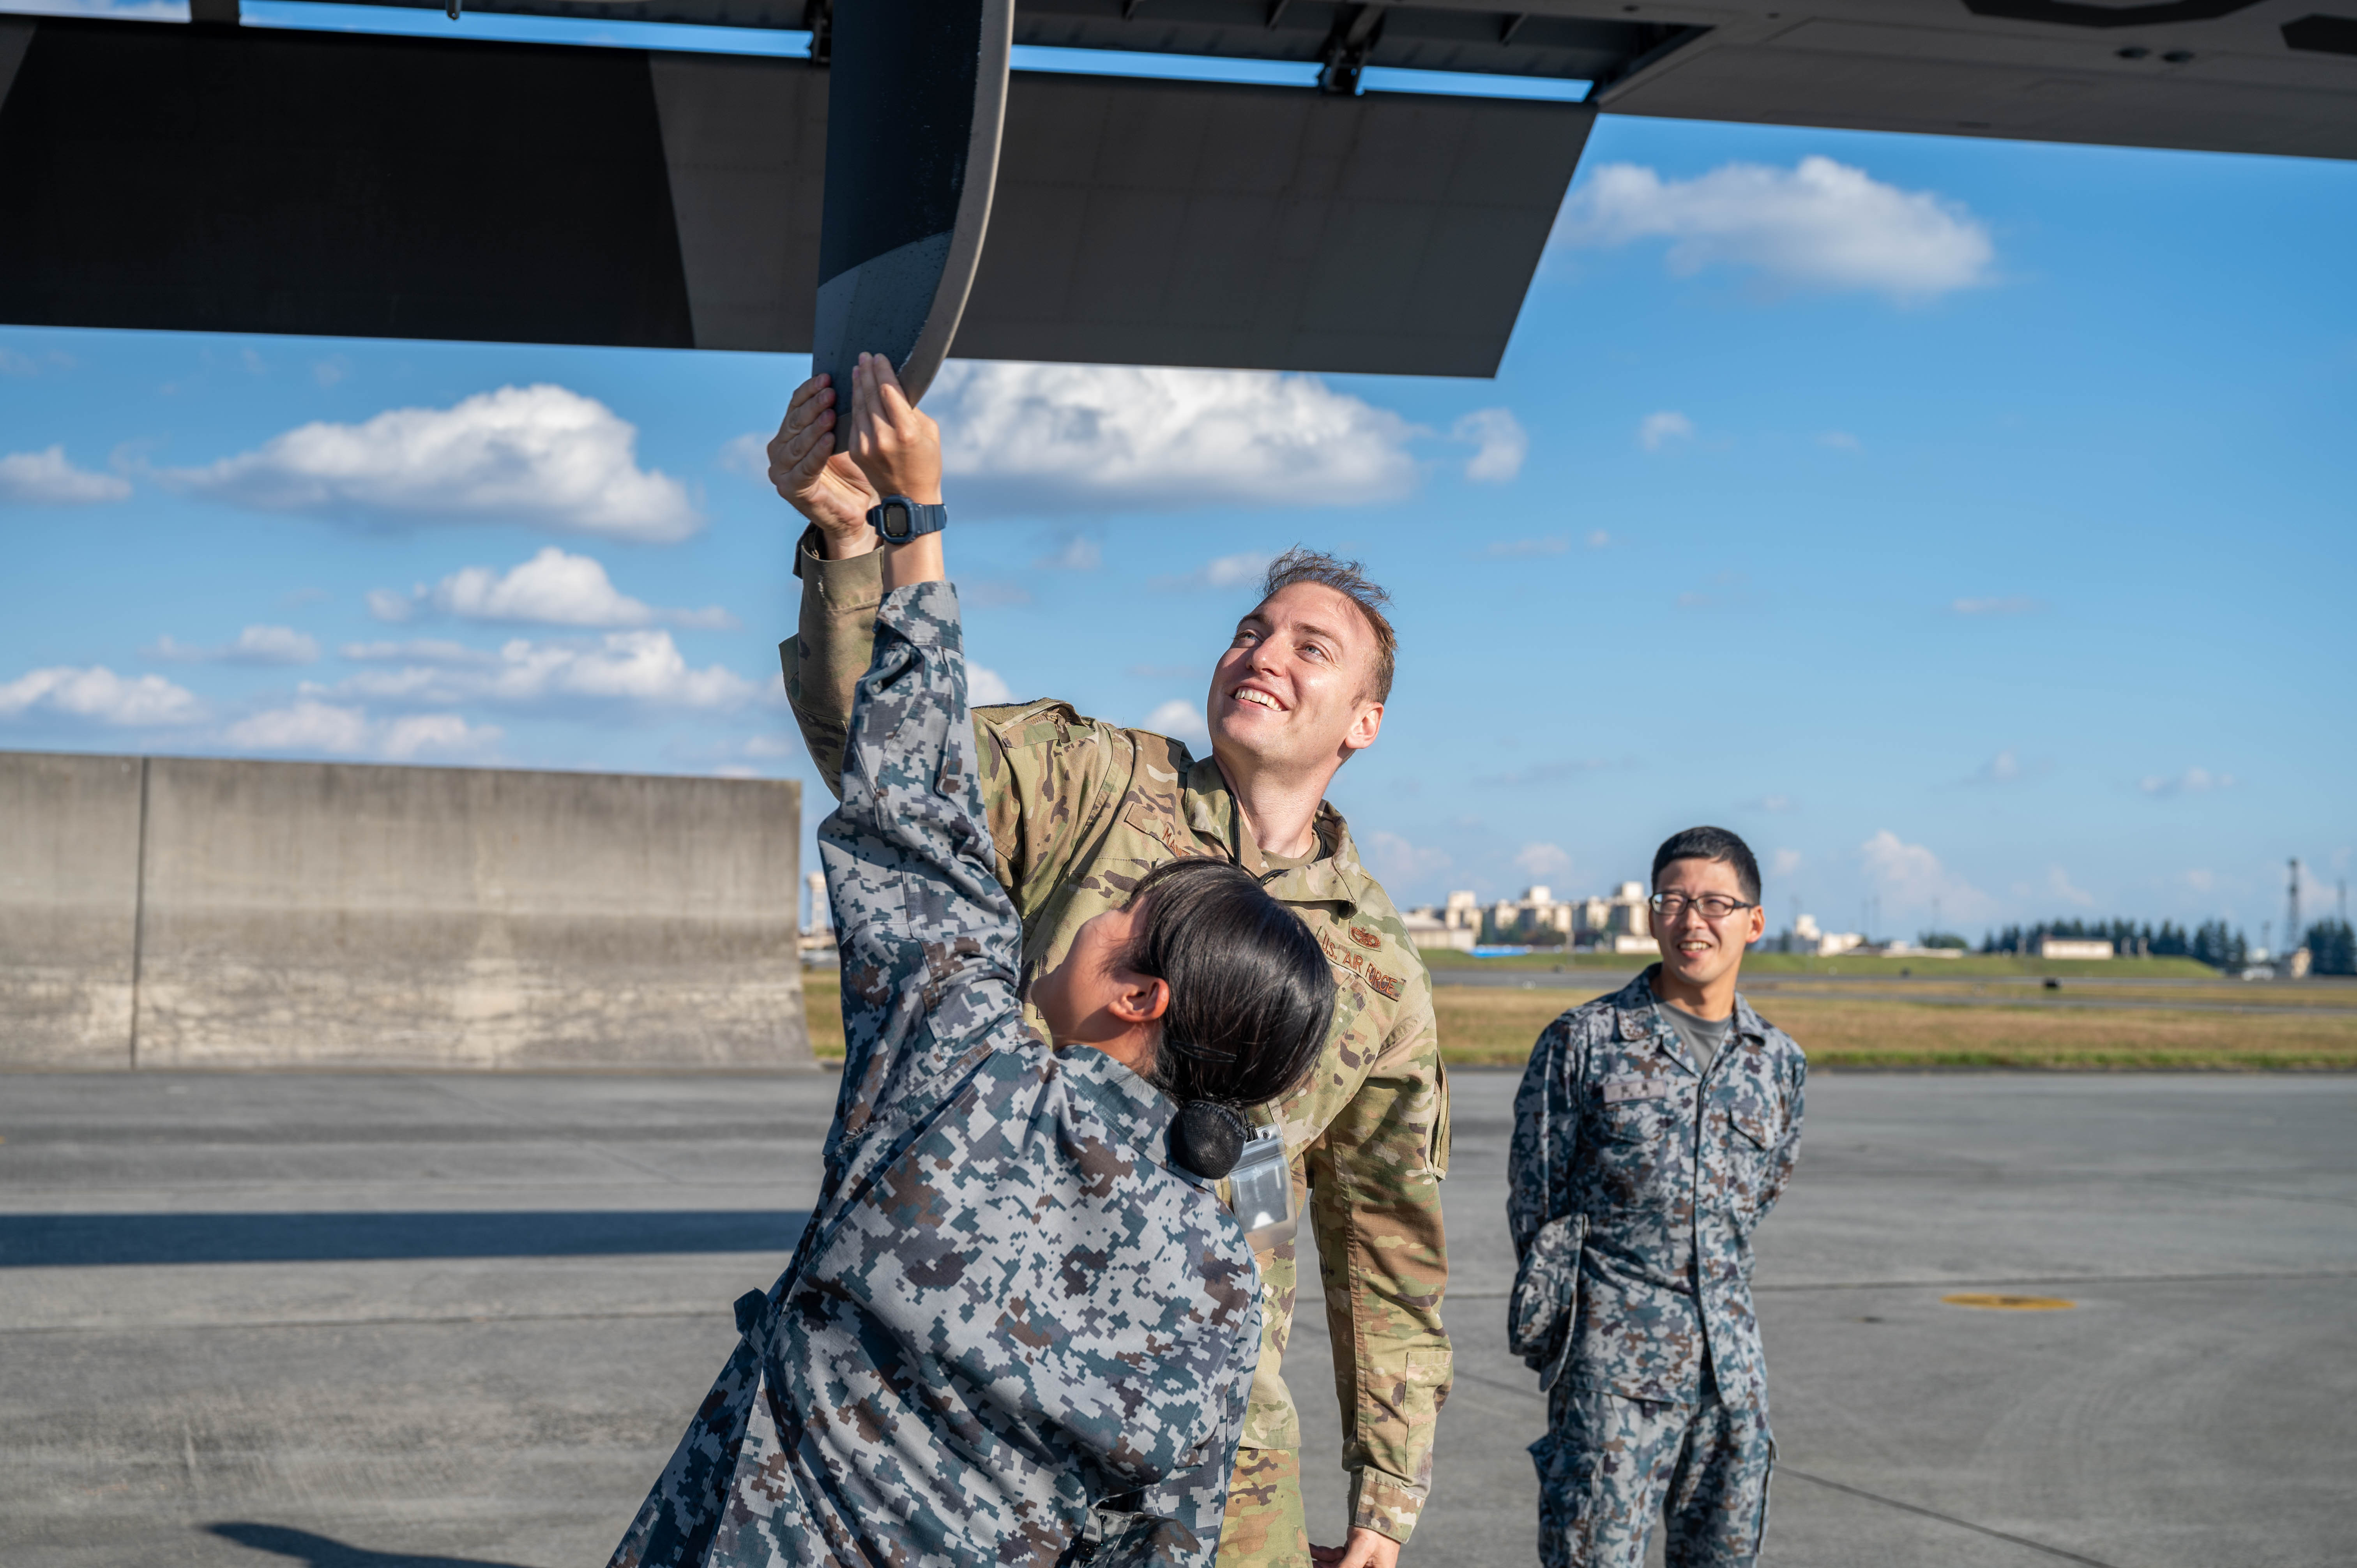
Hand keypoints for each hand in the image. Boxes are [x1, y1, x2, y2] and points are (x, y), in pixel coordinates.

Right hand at [766, 374, 879, 557]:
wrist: (857, 511)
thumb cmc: (853, 472)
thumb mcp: (846, 437)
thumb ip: (839, 414)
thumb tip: (852, 379)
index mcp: (790, 433)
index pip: (795, 405)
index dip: (810, 390)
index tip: (827, 377)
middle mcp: (780, 450)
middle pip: (794, 421)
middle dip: (813, 406)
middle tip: (831, 393)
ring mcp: (782, 471)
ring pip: (797, 443)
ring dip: (814, 427)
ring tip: (831, 414)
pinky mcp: (790, 489)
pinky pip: (804, 468)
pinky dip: (817, 453)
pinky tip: (829, 440)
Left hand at [846, 353, 942, 505]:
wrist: (910, 498)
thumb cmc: (926, 462)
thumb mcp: (929, 432)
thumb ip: (911, 409)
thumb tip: (895, 386)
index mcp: (906, 432)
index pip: (888, 391)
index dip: (882, 371)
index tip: (879, 357)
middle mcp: (883, 437)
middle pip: (870, 395)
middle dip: (867, 372)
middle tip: (864, 356)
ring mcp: (867, 445)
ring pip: (859, 406)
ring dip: (858, 385)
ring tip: (858, 369)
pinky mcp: (857, 452)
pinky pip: (855, 421)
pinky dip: (855, 404)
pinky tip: (856, 392)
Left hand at [1310, 1529, 1401, 1567]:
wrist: (1381, 1507)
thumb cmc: (1377, 1529)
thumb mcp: (1362, 1547)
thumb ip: (1348, 1565)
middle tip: (1303, 1563)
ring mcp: (1358, 1563)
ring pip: (1334, 1566)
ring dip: (1318, 1561)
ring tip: (1302, 1555)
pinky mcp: (1352, 1553)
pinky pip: (1334, 1557)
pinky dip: (1321, 1552)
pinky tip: (1309, 1548)